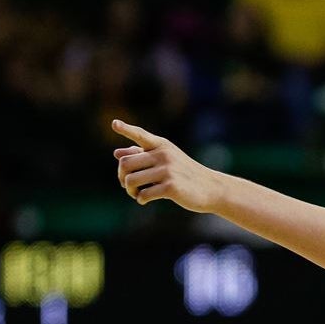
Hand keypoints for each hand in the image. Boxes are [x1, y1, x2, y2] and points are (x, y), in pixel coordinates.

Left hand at [111, 119, 227, 212]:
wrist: (210, 188)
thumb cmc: (185, 173)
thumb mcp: (166, 160)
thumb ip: (142, 155)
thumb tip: (117, 153)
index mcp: (161, 145)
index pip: (140, 135)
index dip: (126, 129)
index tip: (114, 123)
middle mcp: (164, 155)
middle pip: (126, 164)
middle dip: (121, 177)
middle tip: (127, 185)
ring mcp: (168, 170)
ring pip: (131, 180)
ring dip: (130, 190)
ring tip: (137, 194)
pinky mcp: (171, 186)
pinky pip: (144, 194)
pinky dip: (141, 199)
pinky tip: (145, 200)